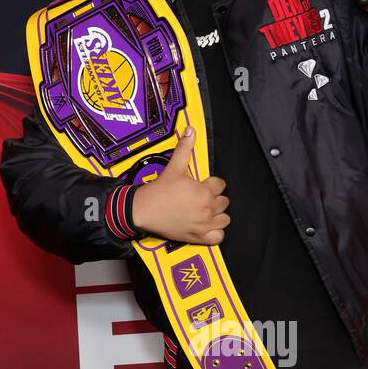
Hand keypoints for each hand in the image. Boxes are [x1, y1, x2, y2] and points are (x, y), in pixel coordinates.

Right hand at [131, 127, 229, 244]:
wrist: (143, 211)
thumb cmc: (158, 191)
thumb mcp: (174, 167)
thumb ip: (185, 148)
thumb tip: (190, 131)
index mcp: (204, 191)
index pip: (220, 185)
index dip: (211, 184)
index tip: (202, 185)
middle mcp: (207, 209)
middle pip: (224, 202)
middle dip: (214, 198)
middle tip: (201, 197)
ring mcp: (204, 225)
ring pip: (224, 219)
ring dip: (217, 214)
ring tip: (206, 210)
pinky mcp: (198, 237)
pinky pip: (218, 237)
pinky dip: (216, 233)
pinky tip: (208, 226)